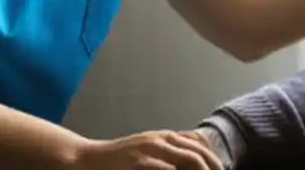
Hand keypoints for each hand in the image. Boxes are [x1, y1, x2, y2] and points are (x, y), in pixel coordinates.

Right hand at [70, 130, 223, 168]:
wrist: (89, 159)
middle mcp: (161, 141)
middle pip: (197, 155)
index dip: (214, 161)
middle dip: (212, 168)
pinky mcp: (140, 162)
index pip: (199, 146)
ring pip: (188, 160)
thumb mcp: (148, 149)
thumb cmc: (121, 159)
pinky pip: (166, 169)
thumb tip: (194, 152)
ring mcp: (150, 151)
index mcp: (165, 137)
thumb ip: (170, 150)